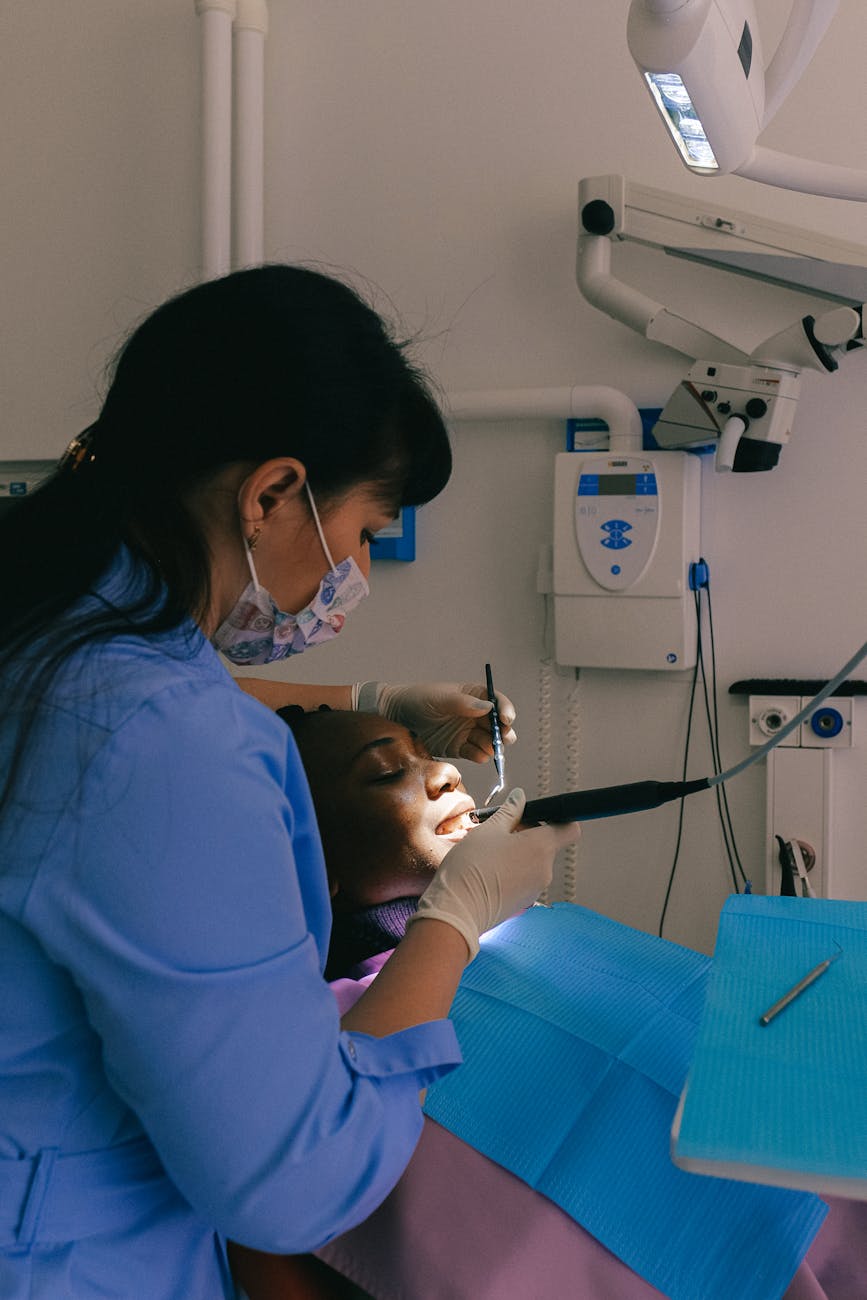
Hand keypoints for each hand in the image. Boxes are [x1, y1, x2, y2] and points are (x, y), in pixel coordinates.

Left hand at [356, 680, 516, 761]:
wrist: (395, 717)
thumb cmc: (417, 700)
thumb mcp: (439, 699)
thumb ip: (462, 703)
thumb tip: (488, 707)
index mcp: (472, 696)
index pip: (496, 701)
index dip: (505, 709)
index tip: (507, 718)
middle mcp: (474, 715)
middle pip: (498, 724)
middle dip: (504, 731)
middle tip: (503, 738)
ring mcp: (467, 732)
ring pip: (490, 741)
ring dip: (493, 745)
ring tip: (489, 748)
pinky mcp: (459, 748)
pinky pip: (476, 753)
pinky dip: (480, 755)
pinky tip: (477, 755)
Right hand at [406, 789, 580, 958]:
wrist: (457, 909)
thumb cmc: (472, 865)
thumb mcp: (489, 829)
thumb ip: (510, 811)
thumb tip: (520, 797)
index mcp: (542, 846)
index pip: (570, 829)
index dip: (558, 818)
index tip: (537, 815)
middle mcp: (545, 869)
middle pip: (547, 844)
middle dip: (527, 833)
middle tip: (499, 830)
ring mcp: (536, 889)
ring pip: (533, 861)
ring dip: (517, 852)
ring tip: (488, 852)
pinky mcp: (524, 903)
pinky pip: (524, 879)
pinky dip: (512, 871)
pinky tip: (488, 871)